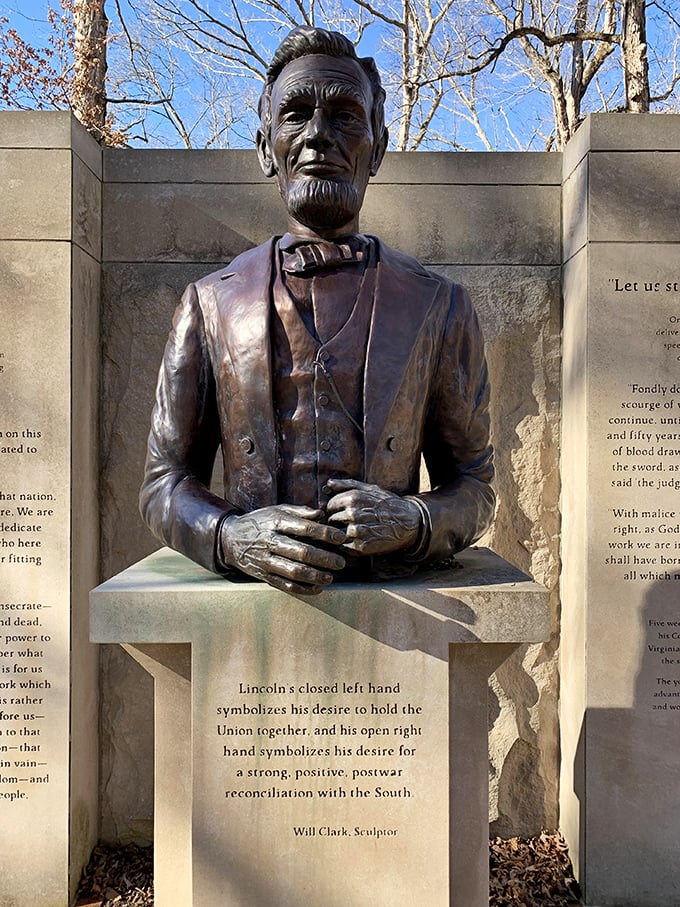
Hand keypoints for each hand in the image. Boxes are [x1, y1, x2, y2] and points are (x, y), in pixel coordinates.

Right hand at [219, 505, 345, 594]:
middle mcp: (270, 542)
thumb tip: (322, 513)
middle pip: (301, 552)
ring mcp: (266, 560)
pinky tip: (317, 588)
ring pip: (294, 572)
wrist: (230, 539)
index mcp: (275, 522)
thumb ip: (300, 512)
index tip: (340, 538)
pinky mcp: (263, 575)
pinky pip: (285, 585)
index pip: (304, 528)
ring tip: (330, 577)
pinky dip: (303, 589)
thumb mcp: (276, 510)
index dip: (325, 533)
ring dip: (315, 576)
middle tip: (340, 562)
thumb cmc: (260, 522)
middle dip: (324, 558)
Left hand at [325, 479, 421, 555]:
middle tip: (350, 523)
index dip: (335, 510)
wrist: (408, 522)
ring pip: (336, 534)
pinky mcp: (361, 547)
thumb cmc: (388, 504)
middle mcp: (352, 514)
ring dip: (342, 534)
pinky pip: (343, 547)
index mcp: (352, 498)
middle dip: (337, 522)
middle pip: (331, 520)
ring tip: (355, 532)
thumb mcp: (370, 489)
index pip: (329, 506)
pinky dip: (348, 545)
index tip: (344, 512)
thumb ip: (347, 484)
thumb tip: (329, 483)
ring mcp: (356, 531)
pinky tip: (359, 540)